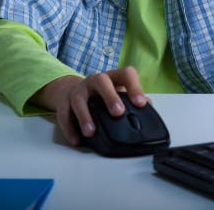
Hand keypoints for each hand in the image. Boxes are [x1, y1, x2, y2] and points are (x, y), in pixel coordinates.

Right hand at [32, 66, 147, 145]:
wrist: (69, 90)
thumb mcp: (117, 93)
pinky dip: (69, 128)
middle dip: (110, 96)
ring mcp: (78, 90)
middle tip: (118, 113)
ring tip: (91, 132)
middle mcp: (94, 80)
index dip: (134, 86)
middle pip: (101, 81)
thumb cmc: (100, 94)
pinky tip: (76, 140)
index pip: (126, 73)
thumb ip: (131, 100)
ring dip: (85, 115)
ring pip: (79, 98)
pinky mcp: (64, 103)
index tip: (140, 103)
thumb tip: (149, 109)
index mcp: (112, 77)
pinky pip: (64, 115)